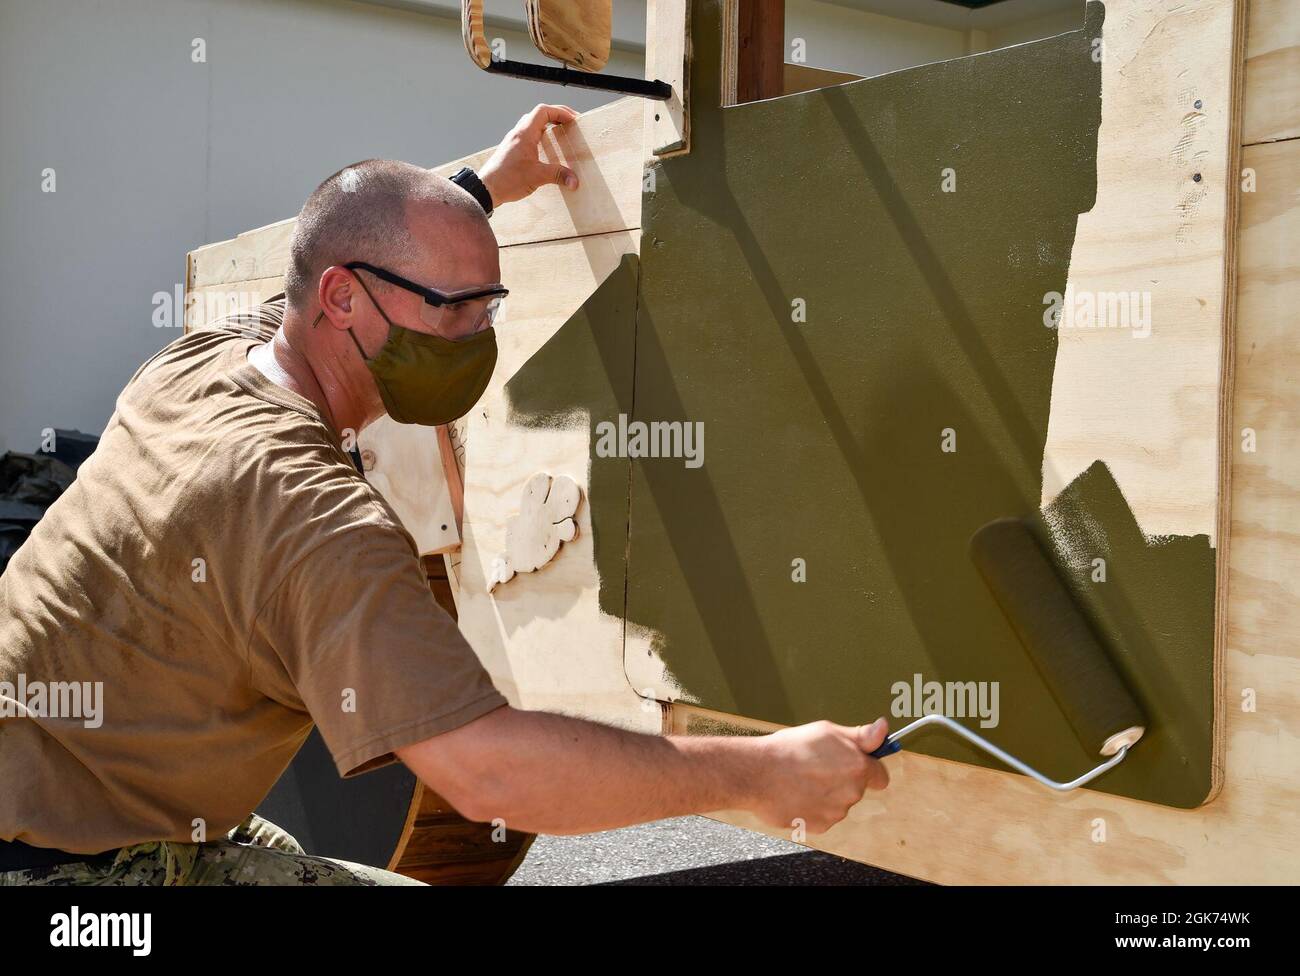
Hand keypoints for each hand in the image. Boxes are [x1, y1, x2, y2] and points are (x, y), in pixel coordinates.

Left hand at [478, 104, 580, 206]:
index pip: (543, 111)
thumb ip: (557, 175)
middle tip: (569, 122)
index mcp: (524, 134)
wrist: (486, 189)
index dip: (560, 112)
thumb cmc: (506, 180)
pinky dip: (540, 135)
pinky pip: (528, 135)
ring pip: (532, 124)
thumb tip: (574, 180)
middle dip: (556, 115)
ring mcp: (514, 141)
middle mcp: (518, 133)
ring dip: (547, 124)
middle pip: (539, 114)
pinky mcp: (512, 149)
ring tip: (560, 131)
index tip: (572, 119)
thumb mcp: (537, 176)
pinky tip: (546, 147)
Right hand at [751, 718, 889, 834]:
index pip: (880, 776)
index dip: (867, 767)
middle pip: (856, 788)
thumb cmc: (790, 748)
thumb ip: (861, 735)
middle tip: (816, 765)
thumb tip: (883, 729)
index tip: (853, 763)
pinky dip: (812, 807)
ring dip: (826, 793)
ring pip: (838, 802)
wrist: (758, 774)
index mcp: (858, 767)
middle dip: (842, 778)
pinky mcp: (819, 826)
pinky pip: (822, 816)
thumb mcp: (827, 731)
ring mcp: (836, 812)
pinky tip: (796, 793)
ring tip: (801, 779)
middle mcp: (852, 792)